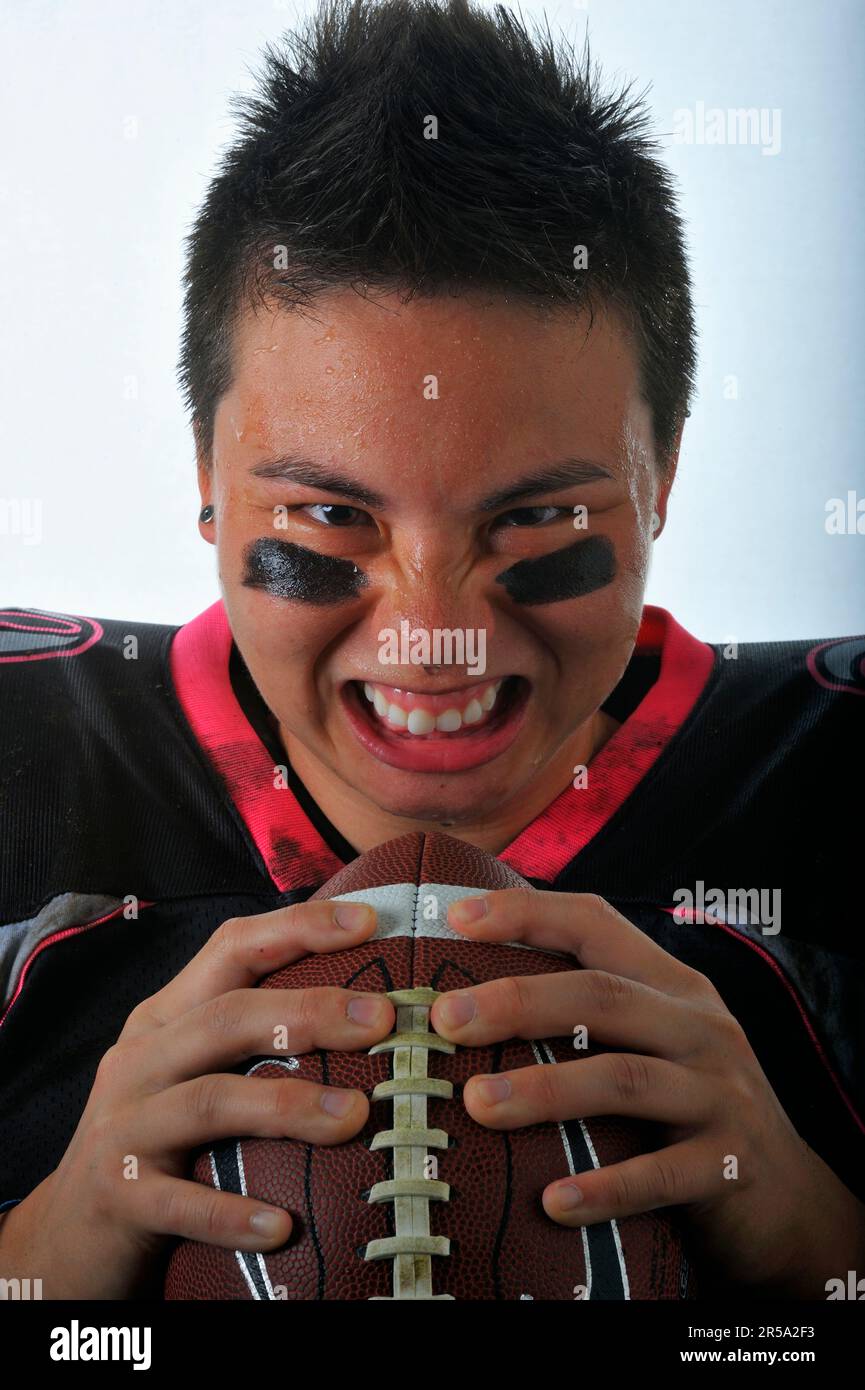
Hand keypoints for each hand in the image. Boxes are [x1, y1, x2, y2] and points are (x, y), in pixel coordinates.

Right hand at [0, 899, 392, 1299]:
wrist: (67, 1234)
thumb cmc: (157, 1140)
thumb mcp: (193, 1073)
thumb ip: (255, 1039)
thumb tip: (370, 1011)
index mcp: (167, 1018)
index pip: (231, 949)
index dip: (298, 928)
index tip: (367, 922)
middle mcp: (142, 1059)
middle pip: (226, 1017)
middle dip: (309, 1010)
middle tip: (382, 1018)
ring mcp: (124, 1126)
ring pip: (209, 1101)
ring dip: (287, 1106)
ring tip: (356, 1116)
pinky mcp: (118, 1196)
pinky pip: (179, 1202)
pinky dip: (230, 1214)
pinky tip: (281, 1227)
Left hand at [429, 887, 864, 1296]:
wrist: (788, 1200)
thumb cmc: (686, 1110)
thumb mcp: (651, 1044)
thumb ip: (584, 1018)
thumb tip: (463, 999)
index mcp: (672, 986)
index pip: (597, 925)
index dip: (527, 914)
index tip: (454, 917)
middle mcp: (700, 1027)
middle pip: (602, 995)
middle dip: (518, 1000)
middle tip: (446, 1018)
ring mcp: (719, 1093)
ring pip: (625, 1078)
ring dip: (545, 1089)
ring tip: (476, 1104)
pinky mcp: (730, 1164)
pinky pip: (661, 1174)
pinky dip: (606, 1187)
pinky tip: (554, 1202)